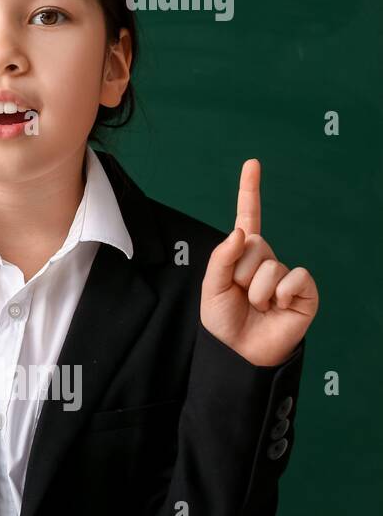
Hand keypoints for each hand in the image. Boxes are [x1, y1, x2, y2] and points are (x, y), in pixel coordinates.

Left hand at [200, 158, 318, 366]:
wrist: (240, 352)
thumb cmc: (224, 320)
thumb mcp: (211, 286)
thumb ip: (222, 256)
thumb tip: (241, 231)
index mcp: (241, 254)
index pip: (248, 216)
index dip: (250, 190)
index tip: (253, 163)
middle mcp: (265, 259)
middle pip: (252, 245)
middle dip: (240, 273)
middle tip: (240, 295)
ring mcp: (285, 273)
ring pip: (269, 266)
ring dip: (256, 291)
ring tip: (257, 307)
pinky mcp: (303, 290)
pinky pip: (293, 277)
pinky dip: (280, 295)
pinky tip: (278, 308)